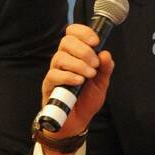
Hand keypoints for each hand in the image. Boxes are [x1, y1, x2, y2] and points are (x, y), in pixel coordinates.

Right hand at [40, 23, 114, 140]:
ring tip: (89, 75)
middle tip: (94, 64)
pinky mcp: (49, 86)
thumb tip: (105, 54)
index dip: (83, 32)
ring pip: (60, 57)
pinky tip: (79, 81)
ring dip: (78, 64)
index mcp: (75, 54)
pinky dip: (68, 76)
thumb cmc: (86, 99)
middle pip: (66, 41)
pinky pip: (54, 75)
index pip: (73, 33)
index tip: (95, 41)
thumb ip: (105, 68)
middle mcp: (63, 60)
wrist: (77, 122)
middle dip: (83, 50)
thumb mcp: (101, 83)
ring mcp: (55, 72)